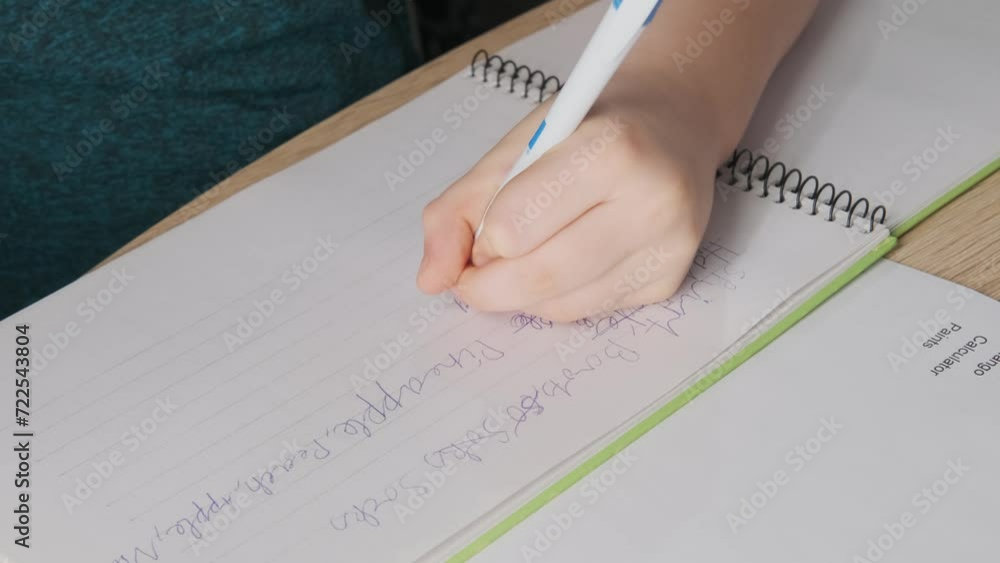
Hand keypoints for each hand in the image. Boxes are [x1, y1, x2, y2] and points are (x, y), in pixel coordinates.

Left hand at [416, 71, 724, 321]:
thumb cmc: (589, 128)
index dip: (481, 237)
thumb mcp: (517, 145)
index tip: (481, 229)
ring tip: (527, 250)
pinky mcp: (668, 281)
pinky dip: (557, 296)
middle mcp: (651, 204)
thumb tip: (432, 279)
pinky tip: (566, 257)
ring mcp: (667, 249)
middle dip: (488, 284)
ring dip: (522, 292)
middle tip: (475, 269)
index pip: (513, 227)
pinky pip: (588, 311)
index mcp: (610, 151)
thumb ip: (460, 208)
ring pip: (561, 306)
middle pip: (539, 277)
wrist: (672, 124)